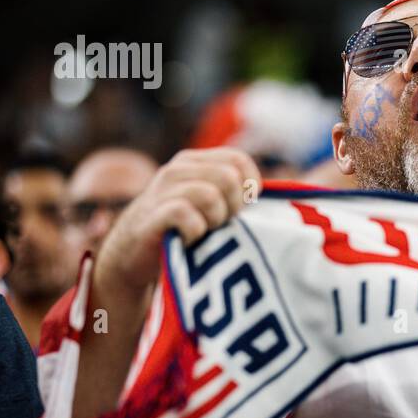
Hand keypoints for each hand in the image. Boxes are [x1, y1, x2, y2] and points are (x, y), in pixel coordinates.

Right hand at [92, 147, 261, 294]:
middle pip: (230, 179)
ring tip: (204, 234)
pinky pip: (188, 216)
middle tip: (219, 227)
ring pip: (211, 196)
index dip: (249, 189)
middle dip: (233, 209)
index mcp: (195, 161)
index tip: (240, 213)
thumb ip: (236, 196)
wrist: (131, 257)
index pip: (240, 161)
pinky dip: (195, 233)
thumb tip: (286, 196)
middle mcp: (178, 169)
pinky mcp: (152, 214)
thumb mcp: (208, 205)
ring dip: (215, 223)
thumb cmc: (182, 231)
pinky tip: (188, 240)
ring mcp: (163, 189)